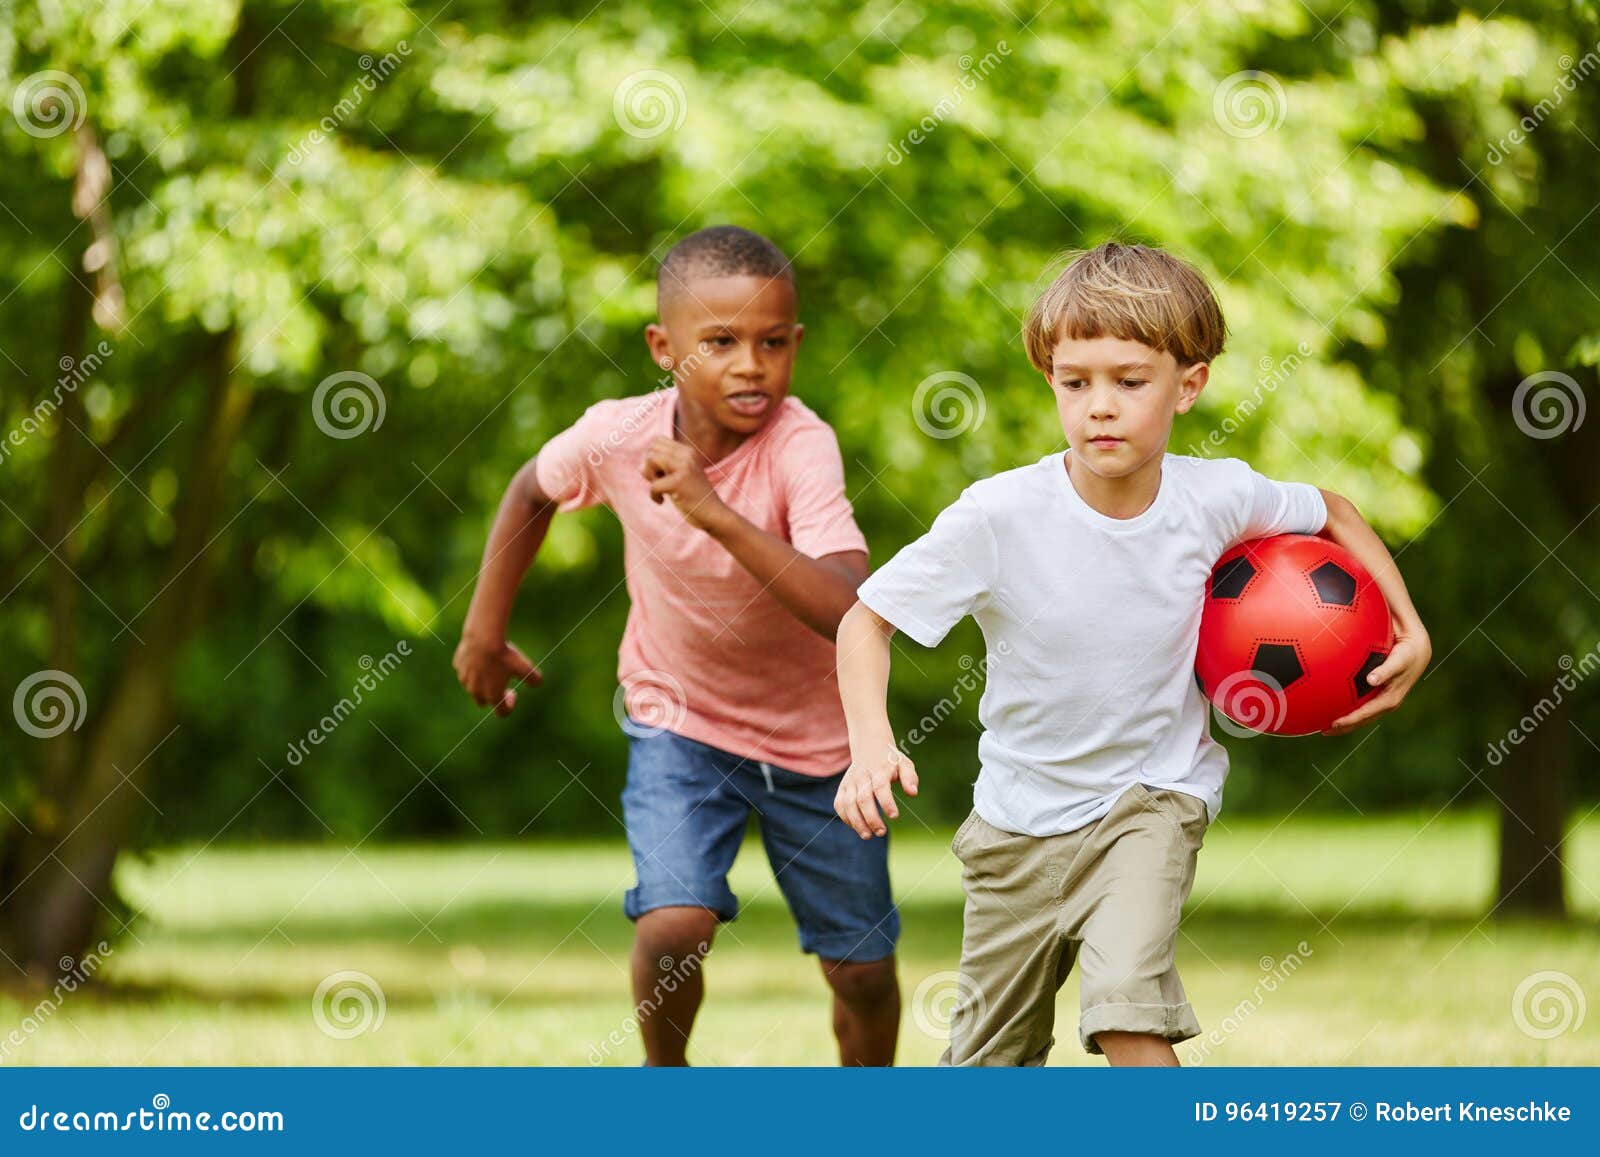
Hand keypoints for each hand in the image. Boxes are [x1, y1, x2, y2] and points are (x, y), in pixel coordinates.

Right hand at [453, 631, 541, 716]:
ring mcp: (465, 679)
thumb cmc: (505, 656)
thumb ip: (534, 679)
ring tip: (491, 665)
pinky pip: (465, 670)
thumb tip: (536, 683)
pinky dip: (472, 666)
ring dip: (480, 680)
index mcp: (492, 696)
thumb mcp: (525, 668)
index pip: (502, 712)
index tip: (513, 692)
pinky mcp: (458, 666)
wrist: (483, 638)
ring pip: (472, 686)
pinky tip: (480, 655)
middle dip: (491, 694)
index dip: (510, 705)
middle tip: (500, 680)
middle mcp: (476, 692)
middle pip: (483, 701)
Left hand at [641, 437, 728, 531]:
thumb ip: (660, 470)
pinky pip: (653, 484)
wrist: (713, 514)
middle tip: (659, 482)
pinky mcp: (680, 482)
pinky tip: (661, 502)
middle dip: (649, 466)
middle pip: (652, 449)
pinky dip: (653, 495)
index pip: (657, 441)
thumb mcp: (676, 479)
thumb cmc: (692, 499)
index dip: (652, 458)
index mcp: (687, 451)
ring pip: (651, 459)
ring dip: (650, 477)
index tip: (661, 475)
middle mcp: (687, 454)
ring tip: (660, 489)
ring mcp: (685, 466)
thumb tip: (641, 467)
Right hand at [834, 742, 918, 838]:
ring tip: (868, 835)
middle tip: (881, 832)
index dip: (886, 803)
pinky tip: (857, 827)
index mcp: (879, 770)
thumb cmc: (890, 760)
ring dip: (857, 822)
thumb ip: (910, 778)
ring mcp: (850, 782)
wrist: (868, 746)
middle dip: (871, 818)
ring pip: (848, 804)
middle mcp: (862, 776)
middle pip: (863, 799)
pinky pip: (839, 804)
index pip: (880, 787)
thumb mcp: (904, 764)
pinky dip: (846, 818)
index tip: (894, 816)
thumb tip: (913, 793)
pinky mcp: (842, 787)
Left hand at [1321, 621, 1430, 735]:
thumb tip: (1371, 680)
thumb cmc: (1406, 654)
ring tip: (1324, 725)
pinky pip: (1362, 706)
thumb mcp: (1398, 661)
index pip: (1366, 714)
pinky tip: (1333, 706)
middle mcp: (1386, 703)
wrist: (1418, 651)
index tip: (1333, 724)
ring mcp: (1383, 701)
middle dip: (1344, 727)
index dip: (1350, 720)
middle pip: (1362, 720)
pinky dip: (1349, 709)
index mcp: (1390, 699)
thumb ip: (1385, 671)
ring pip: (1362, 716)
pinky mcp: (1380, 695)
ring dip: (1345, 722)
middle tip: (1322, 730)